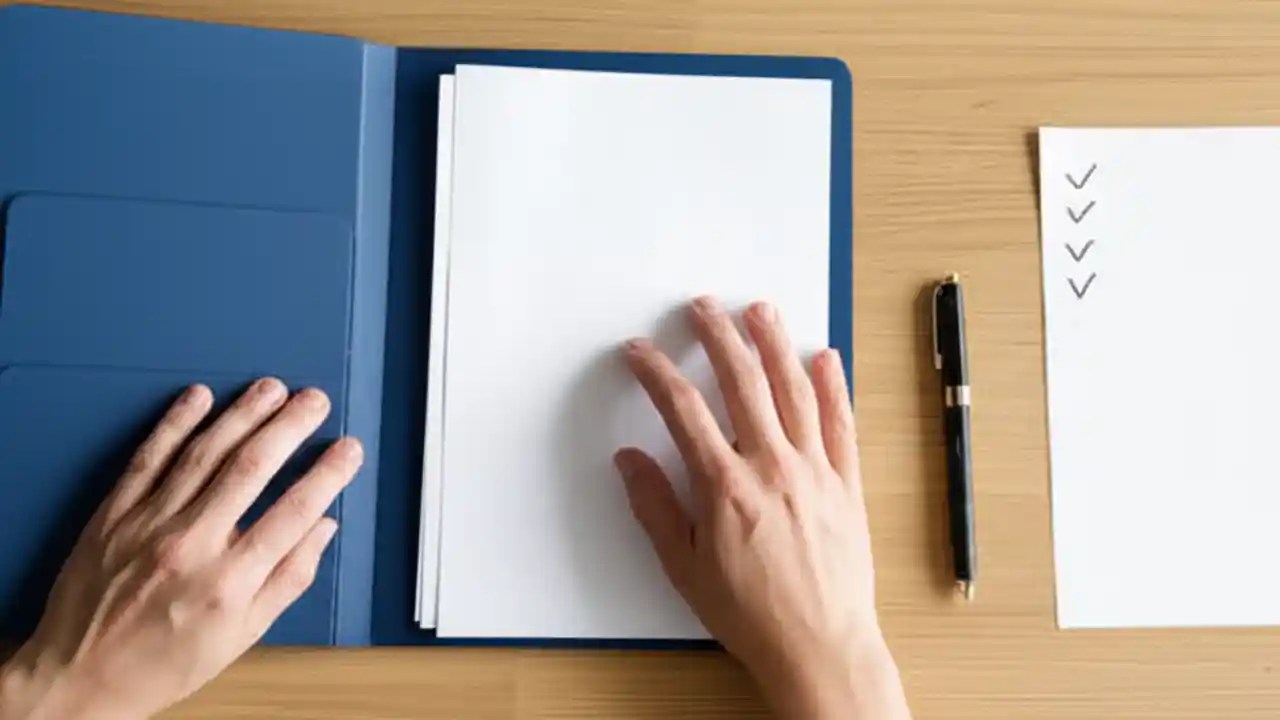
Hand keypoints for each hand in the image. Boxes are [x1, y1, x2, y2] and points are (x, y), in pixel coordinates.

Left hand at [0, 379, 361, 719]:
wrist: (80, 678)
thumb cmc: (162, 663)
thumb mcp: (243, 636)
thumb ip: (288, 578)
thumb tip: (322, 528)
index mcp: (230, 582)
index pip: (293, 511)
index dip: (327, 474)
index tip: (348, 450)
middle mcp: (191, 546)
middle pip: (252, 468)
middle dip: (290, 427)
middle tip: (314, 402)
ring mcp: (149, 524)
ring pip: (205, 453)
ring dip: (243, 414)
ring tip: (271, 389)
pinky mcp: (114, 514)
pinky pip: (149, 458)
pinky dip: (175, 423)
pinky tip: (199, 397)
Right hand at [617, 297, 909, 719]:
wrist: (819, 646)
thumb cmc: (750, 614)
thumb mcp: (684, 568)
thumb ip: (655, 507)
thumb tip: (629, 459)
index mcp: (725, 487)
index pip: (683, 410)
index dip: (656, 372)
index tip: (639, 352)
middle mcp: (772, 467)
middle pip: (741, 383)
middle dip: (717, 337)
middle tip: (701, 307)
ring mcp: (815, 471)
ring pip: (794, 390)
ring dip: (775, 344)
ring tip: (760, 309)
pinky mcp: (847, 484)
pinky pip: (841, 424)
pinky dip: (834, 387)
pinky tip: (825, 358)